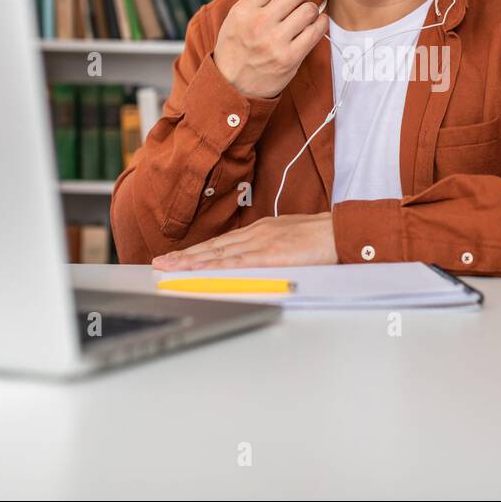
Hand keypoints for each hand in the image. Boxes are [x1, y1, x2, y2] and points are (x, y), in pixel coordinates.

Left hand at [152, 213, 338, 269]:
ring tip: (169, 267)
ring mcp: (261, 243)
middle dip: (185, 255)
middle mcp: (256, 233)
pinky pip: (236, 263)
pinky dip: (214, 267)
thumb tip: (256, 261)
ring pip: (219, 253)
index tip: (178, 256)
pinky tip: (199, 271)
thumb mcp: (291, 239)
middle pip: (214, 247)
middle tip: (160, 262)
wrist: (340, 231)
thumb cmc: (322, 237)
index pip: (222, 243)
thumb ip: (272, 248)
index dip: (198, 251)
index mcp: (261, 230)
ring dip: (191, 261)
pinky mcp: (269, 255)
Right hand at [213, 0, 328, 98]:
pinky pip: (316, 31)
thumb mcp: (236, 19)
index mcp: (243, 10)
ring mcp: (275, 42)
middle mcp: (259, 23)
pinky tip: (314, 25)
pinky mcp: (290, 58)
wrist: (232, 86)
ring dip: (311, 11)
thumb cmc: (237, 48)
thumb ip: (258, 0)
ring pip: (309, 10)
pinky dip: (320, 24)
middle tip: (300, 3)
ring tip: (304, 18)